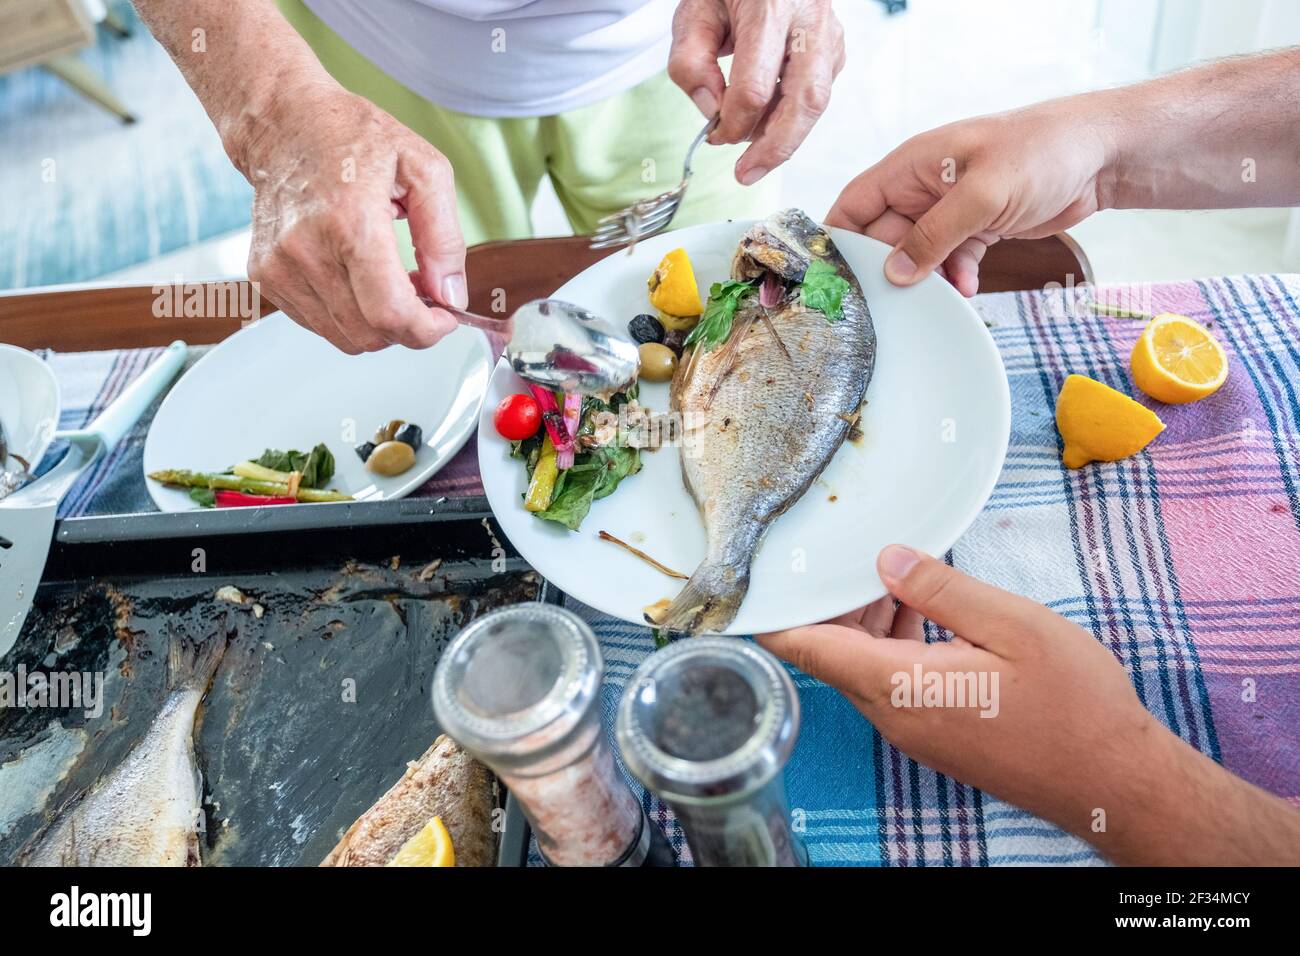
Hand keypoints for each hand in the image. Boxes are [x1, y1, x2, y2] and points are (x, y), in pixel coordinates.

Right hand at [239, 83, 465, 353]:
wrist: (282, 122)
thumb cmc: (350, 136)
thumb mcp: (423, 170)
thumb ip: (444, 238)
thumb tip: (450, 295)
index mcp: (350, 222)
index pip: (390, 314)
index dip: (426, 331)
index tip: (443, 319)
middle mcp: (307, 250)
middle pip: (370, 335)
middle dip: (407, 326)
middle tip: (420, 291)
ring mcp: (279, 268)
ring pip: (346, 338)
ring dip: (377, 323)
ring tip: (388, 279)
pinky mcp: (265, 277)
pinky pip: (320, 324)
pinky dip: (348, 314)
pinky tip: (356, 277)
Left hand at [669, 0, 843, 184]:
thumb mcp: (692, 12)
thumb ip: (689, 61)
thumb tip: (711, 110)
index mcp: (771, 6)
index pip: (755, 87)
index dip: (733, 122)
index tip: (715, 135)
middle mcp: (810, 19)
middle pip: (805, 101)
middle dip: (775, 148)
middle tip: (747, 173)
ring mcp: (830, 33)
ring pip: (817, 102)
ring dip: (784, 136)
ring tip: (753, 152)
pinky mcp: (835, 47)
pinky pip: (817, 93)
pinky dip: (792, 115)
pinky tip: (767, 118)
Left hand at [760, 545, 1299, 863]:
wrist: (1115, 783)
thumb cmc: (1074, 707)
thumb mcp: (1012, 626)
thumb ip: (942, 590)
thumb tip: (887, 558)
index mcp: (898, 685)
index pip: (805, 646)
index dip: (769, 612)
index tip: (750, 579)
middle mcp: (893, 713)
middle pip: (831, 649)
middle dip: (832, 598)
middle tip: (849, 546)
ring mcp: (914, 727)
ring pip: (864, 662)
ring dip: (870, 615)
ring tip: (897, 568)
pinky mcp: (936, 731)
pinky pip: (895, 678)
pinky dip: (897, 638)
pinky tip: (928, 606)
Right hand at [825, 102, 1114, 295]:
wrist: (1102, 155)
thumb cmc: (1043, 152)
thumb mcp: (982, 194)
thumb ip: (935, 235)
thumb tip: (894, 272)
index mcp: (913, 165)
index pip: (856, 203)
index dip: (838, 238)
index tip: (830, 278)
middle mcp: (925, 186)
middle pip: (883, 235)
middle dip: (886, 268)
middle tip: (890, 303)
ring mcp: (951, 207)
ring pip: (918, 252)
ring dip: (925, 278)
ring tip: (935, 300)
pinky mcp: (978, 225)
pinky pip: (951, 258)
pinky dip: (955, 276)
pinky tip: (967, 289)